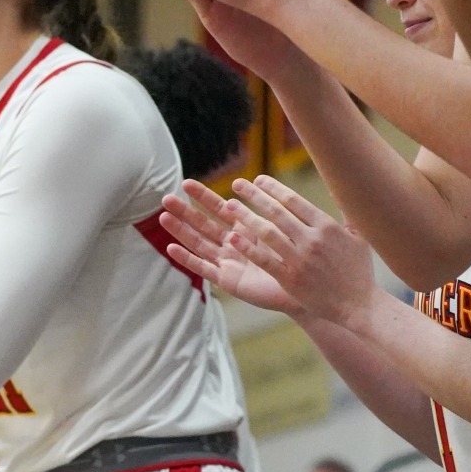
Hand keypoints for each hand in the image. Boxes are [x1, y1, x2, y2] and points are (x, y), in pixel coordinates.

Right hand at [158, 180, 301, 313]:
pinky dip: (187, 259)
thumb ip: (270, 212)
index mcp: (245, 229)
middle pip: (203, 224)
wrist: (308, 288)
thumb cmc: (301, 259)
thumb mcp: (285, 230)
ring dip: (181, 231)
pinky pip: (203, 268)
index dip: (202, 197)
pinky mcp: (226, 280)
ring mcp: (227, 263)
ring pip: (198, 243)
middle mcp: (232, 245)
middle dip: (185, 211)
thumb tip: (260, 184)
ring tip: (163, 217)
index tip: (186, 183)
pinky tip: (171, 248)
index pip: (219, 209)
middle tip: (166, 198)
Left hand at [217, 175, 385, 325]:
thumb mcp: (359, 238)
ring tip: (229, 206)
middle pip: (277, 212)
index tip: (258, 179)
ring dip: (246, 216)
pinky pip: (264, 260)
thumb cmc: (358, 270)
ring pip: (267, 233)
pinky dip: (247, 248)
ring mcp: (300, 259)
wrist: (358, 304)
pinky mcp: (290, 278)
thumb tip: (344, 189)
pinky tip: (233, 237)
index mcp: (327, 226)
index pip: (294, 201)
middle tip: (237, 184)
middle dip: (254, 196)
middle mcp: (312, 239)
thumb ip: (348, 214)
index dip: (273, 188)